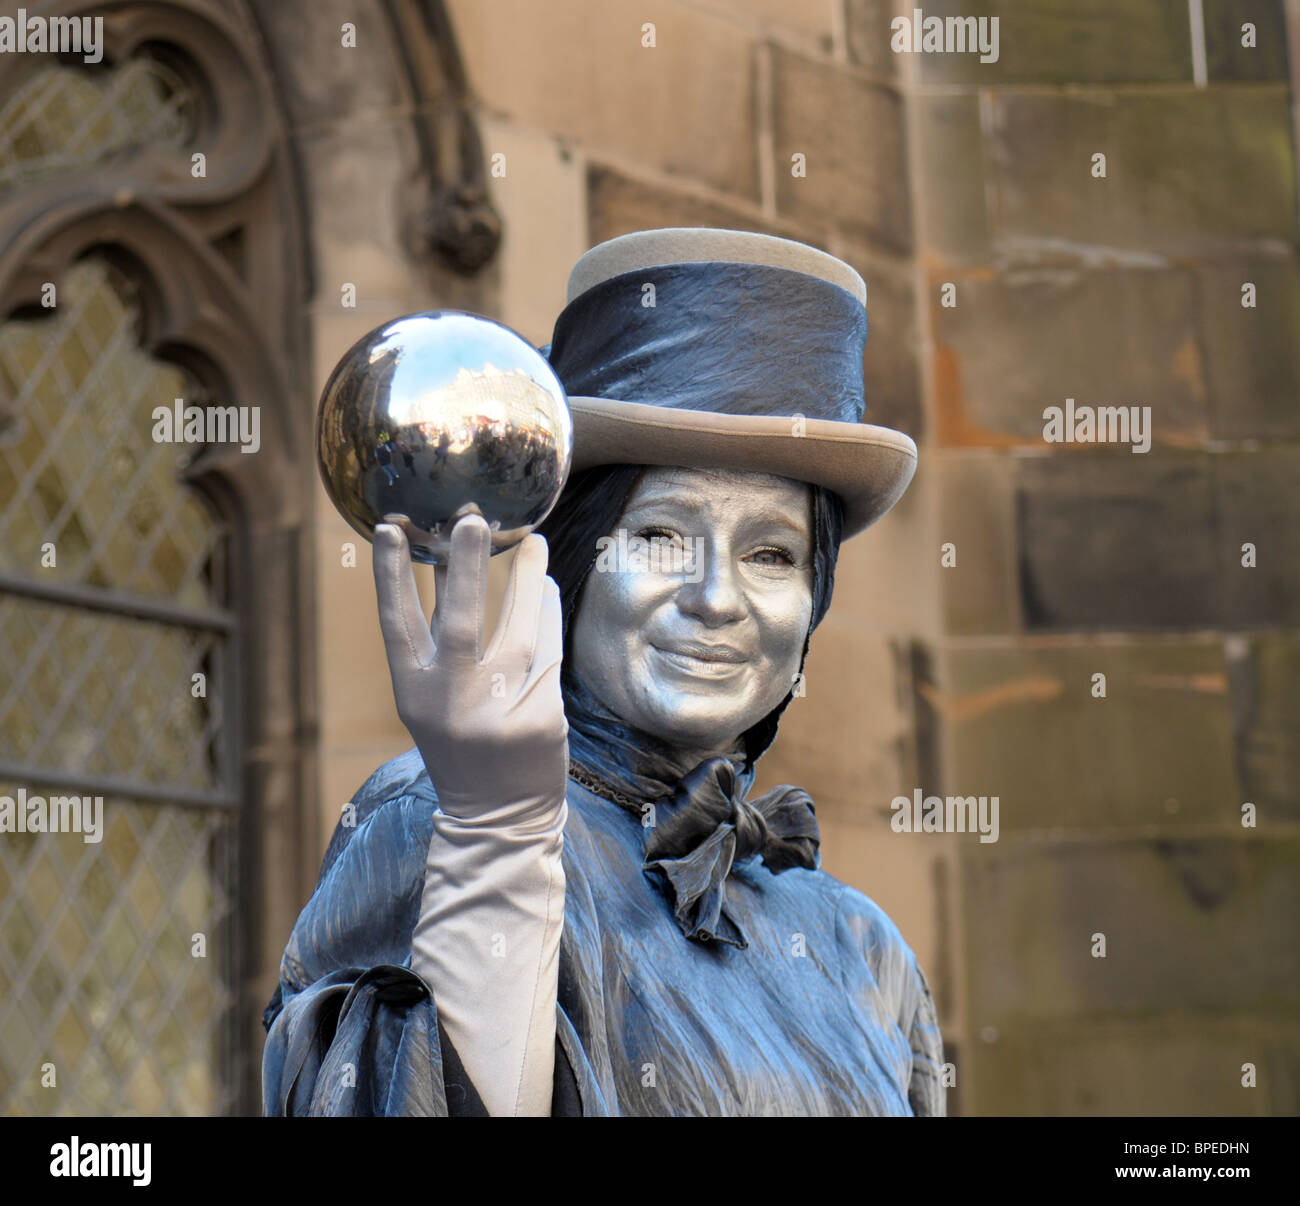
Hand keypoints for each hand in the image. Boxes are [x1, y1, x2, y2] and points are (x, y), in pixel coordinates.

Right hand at [372, 514, 568, 819]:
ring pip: (519, 631)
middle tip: (472, 518)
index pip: (397, 626)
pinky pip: (548, 653)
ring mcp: (499, 713)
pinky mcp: (541, 718)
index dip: (391, 575)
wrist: (499, 816)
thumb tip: (457, 559)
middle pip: (459, 623)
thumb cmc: (463, 742)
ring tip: (531, 542)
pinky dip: (548, 616)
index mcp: (415, 694)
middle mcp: (452, 703)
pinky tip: (547, 587)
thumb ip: (443, 639)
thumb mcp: (435, 698)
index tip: (390, 527)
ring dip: (526, 580)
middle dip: (465, 567)